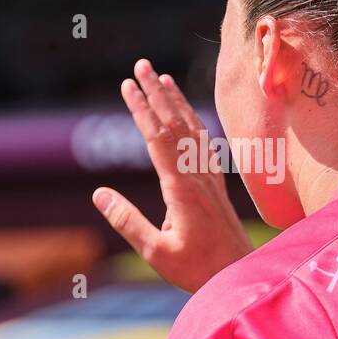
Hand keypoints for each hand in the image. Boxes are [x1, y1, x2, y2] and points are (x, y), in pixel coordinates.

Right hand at [92, 59, 252, 292]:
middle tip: (141, 64)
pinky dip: (192, 121)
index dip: (141, 109)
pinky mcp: (215, 184)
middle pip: (174, 123)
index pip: (157, 138)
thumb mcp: (155, 252)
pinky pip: (203, 143)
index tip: (127, 85)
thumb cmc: (196, 268)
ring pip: (191, 129)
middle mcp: (197, 175)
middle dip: (155, 92)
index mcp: (181, 187)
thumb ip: (127, 222)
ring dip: (175, 101)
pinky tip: (187, 113)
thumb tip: (98, 195)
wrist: (239, 274)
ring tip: (162, 77)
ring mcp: (208, 177)